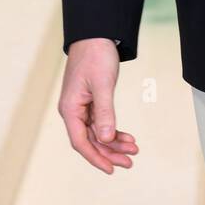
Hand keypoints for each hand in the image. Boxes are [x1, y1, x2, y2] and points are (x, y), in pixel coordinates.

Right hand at [57, 38, 138, 174]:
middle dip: (110, 153)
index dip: (96, 158)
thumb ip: (105, 112)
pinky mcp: (90, 102)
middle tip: (130, 161)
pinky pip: (101, 123)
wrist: (95, 35)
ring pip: (98, 133)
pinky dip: (114, 130)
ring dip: (114, 142)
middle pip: (90, 141)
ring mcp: (81, 107)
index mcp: (70, 109)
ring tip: (133, 149)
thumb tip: (107, 138)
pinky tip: (127, 137)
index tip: (111, 169)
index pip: (81, 142)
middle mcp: (73, 111)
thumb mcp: (103, 84)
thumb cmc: (95, 56)